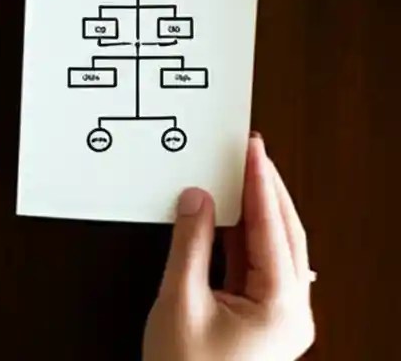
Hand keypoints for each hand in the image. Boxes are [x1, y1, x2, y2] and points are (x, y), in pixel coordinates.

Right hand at [143, 135, 314, 360]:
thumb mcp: (180, 302)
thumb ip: (188, 245)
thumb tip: (197, 198)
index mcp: (281, 308)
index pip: (273, 230)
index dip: (260, 185)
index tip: (251, 150)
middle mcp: (292, 311)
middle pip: (284, 235)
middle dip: (265, 191)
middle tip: (249, 151)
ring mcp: (280, 317)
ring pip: (272, 250)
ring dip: (254, 212)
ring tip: (238, 174)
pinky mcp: (262, 321)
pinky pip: (256, 267)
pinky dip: (242, 238)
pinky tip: (225, 216)